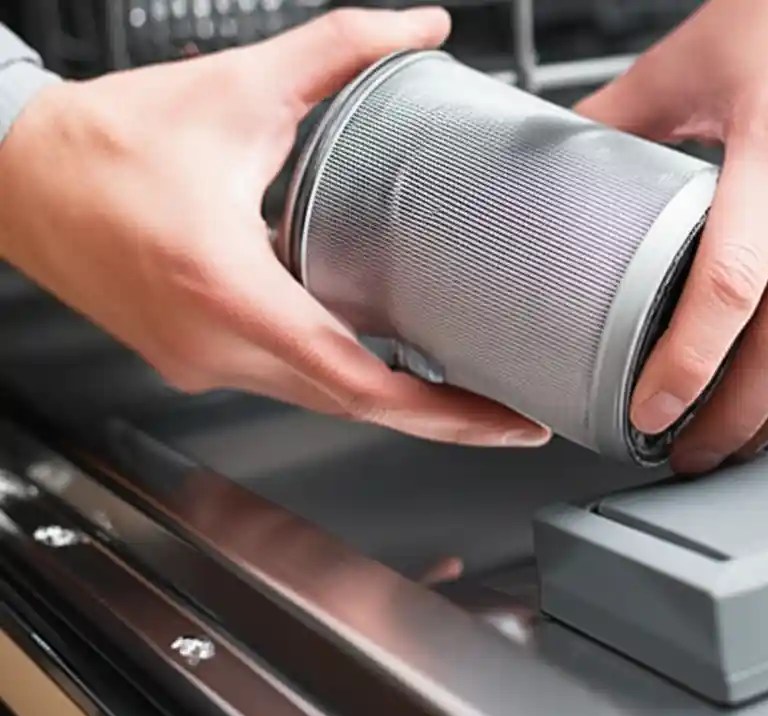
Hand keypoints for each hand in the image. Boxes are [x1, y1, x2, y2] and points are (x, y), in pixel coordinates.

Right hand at [0, 9, 548, 447]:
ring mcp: (199, 361)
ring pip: (317, 399)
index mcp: (228, 287)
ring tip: (467, 393)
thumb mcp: (238, 89)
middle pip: (350, 405)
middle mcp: (214, 345)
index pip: (354, 382)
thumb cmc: (104, 144)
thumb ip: (338, 50)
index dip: (440, 412)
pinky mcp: (192, 358)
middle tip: (513, 415)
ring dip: (392, 402)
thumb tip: (417, 27)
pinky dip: (342, 378)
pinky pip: (285, 382)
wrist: (12, 172)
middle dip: (439, 418)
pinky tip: (387, 365)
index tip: (500, 421)